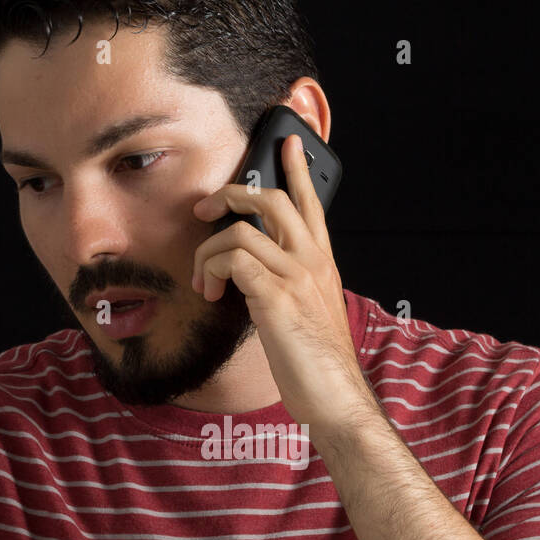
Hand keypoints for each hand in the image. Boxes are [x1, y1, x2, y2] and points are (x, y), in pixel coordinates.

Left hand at [191, 133, 375, 436]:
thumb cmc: (319, 365)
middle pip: (271, 200)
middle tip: (204, 209)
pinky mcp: (277, 298)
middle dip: (230, 195)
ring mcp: (297, 278)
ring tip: (203, 282)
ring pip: (240, 232)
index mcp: (322, 265)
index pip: (312, 204)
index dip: (298, 169)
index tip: (287, 141)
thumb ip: (290, 287)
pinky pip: (233, 260)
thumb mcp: (309, 315)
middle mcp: (313, 263)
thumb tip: (254, 278)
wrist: (336, 398)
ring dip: (207, 253)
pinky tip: (210, 292)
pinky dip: (211, 271)